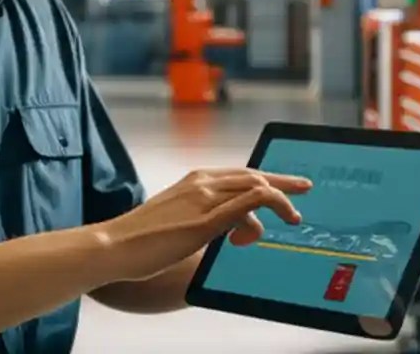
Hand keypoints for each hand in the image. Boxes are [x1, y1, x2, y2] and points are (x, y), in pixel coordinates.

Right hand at [94, 168, 312, 281]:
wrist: (114, 245)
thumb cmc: (142, 240)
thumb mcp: (180, 223)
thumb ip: (208, 221)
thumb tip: (234, 229)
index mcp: (194, 181)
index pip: (240, 173)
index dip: (267, 178)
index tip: (285, 184)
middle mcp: (201, 183)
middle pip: (254, 175)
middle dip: (283, 182)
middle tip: (306, 189)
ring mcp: (203, 200)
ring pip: (255, 185)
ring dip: (280, 200)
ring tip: (290, 219)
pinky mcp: (205, 221)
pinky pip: (247, 203)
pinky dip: (269, 204)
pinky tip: (278, 216)